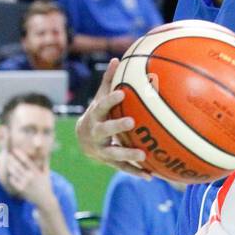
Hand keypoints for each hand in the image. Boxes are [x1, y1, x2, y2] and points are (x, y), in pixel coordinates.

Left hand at [3, 149, 54, 205]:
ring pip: (14, 172)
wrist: (45, 200)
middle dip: (12, 160)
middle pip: (17, 166)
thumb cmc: (46, 185)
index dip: (20, 155)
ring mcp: (25, 183)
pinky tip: (10, 173)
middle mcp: (30, 177)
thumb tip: (46, 153)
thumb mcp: (47, 174)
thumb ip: (45, 163)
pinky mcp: (21, 189)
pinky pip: (12, 180)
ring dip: (10, 167)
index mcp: (36, 172)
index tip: (15, 150)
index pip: (26, 161)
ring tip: (7, 163)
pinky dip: (11, 176)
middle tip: (8, 155)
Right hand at [76, 61, 149, 176]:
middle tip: (132, 122)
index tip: (121, 93)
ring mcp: (102, 150)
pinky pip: (123, 169)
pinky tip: (151, 176)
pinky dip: (136, 173)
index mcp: (95, 116)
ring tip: (143, 155)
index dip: (110, 100)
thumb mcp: (100, 98)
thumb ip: (108, 81)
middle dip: (117, 126)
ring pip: (114, 153)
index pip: (101, 106)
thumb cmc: (98, 113)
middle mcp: (96, 134)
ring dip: (128, 154)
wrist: (84, 140)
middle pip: (105, 130)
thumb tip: (116, 59)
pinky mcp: (110, 163)